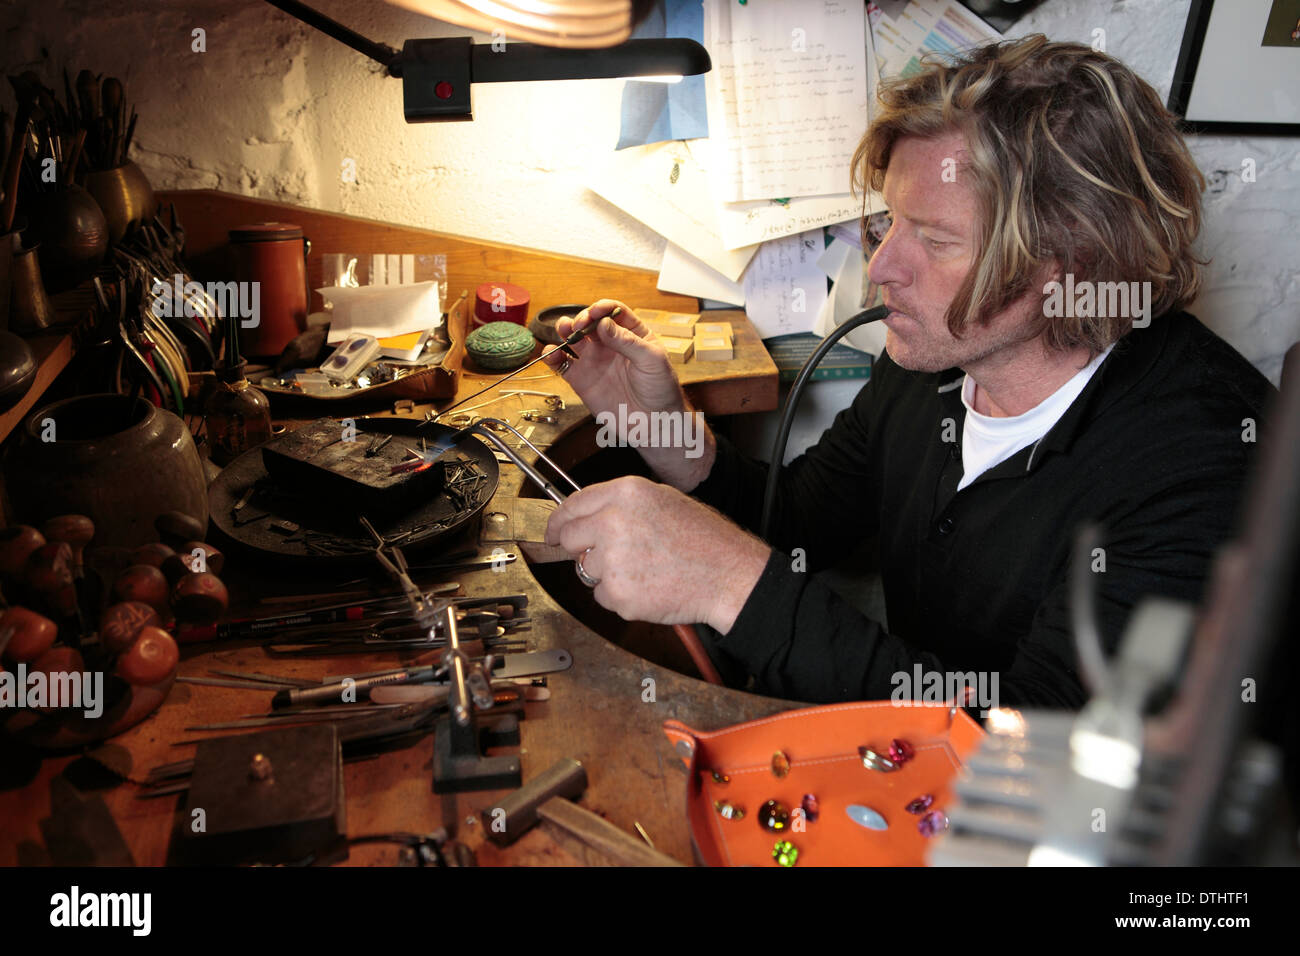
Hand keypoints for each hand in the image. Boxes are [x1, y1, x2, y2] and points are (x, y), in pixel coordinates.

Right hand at [542, 299, 714, 489]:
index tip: (595, 313)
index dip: (602, 308)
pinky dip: (553, 357)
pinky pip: (563, 365)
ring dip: (565, 330)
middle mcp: (610, 344)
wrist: (653, 423)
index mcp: (632, 334)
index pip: (614, 312)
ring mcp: (595, 361)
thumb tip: (603, 323)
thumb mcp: (651, 360)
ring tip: (564, 331)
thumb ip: (627, 341)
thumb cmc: (660, 389)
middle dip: (582, 318)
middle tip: (580, 326)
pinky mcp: (582, 380)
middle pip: (590, 321)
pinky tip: (551, 354)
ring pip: (573, 338)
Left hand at [545, 476, 769, 632]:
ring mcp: (613, 559)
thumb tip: (588, 517)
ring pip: (586, 570)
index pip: (571, 505)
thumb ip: (621, 505)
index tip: (552, 533)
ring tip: (645, 570)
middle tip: (609, 557)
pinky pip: (602, 597)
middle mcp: (612, 522)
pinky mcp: (617, 593)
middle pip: (569, 539)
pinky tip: (649, 586)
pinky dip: (620, 596)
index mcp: (625, 494)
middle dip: (581, 549)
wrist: (728, 574)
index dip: (557, 522)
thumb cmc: (703, 539)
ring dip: (607, 574)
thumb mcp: (663, 500)